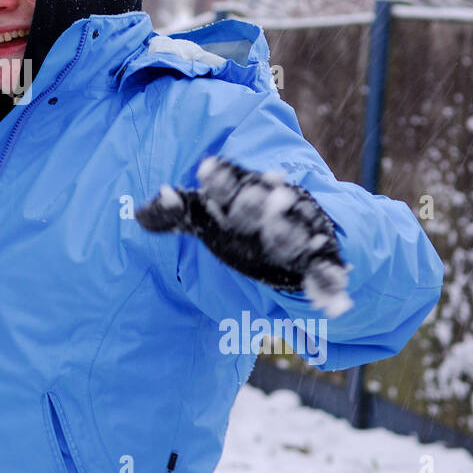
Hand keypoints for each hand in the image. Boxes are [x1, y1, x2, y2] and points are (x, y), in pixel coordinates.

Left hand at [136, 156, 352, 316]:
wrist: (286, 225)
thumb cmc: (233, 221)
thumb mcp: (200, 217)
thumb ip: (171, 214)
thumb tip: (138, 214)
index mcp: (241, 194)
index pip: (226, 183)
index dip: (218, 177)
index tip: (206, 169)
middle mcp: (270, 209)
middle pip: (263, 204)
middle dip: (261, 200)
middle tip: (264, 193)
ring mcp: (295, 232)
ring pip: (294, 232)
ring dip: (293, 232)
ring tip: (287, 236)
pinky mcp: (315, 257)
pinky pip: (323, 270)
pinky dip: (329, 283)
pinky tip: (334, 303)